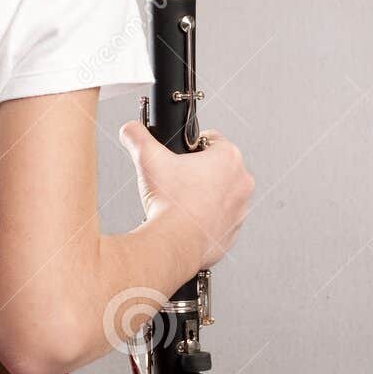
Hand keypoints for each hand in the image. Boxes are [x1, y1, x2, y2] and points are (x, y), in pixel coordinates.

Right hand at [120, 121, 253, 272]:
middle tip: (177, 180)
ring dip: (204, 195)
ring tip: (182, 201)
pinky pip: (220, 219)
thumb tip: (130, 130)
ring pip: (221, 194)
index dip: (191, 146)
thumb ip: (138, 137)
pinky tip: (188, 220)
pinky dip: (206, 218)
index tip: (181, 156)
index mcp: (229, 157)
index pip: (212, 139)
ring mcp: (240, 208)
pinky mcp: (233, 231)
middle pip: (218, 168)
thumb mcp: (148, 159)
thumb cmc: (171, 204)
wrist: (175, 243)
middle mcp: (241, 182)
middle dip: (198, 172)